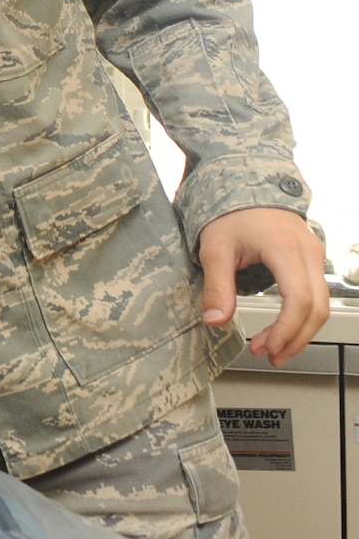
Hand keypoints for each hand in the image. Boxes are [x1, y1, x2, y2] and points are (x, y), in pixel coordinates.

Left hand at [199, 206, 327, 366]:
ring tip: (272, 349)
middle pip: (318, 308)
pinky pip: (317, 295)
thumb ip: (216, 286)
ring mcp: (315, 255)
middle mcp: (309, 252)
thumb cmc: (230, 212)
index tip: (265, 347)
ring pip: (323, 305)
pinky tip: (282, 329)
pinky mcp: (312, 260)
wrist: (245, 183)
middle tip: (268, 355)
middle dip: (295, 338)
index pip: (299, 300)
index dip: (285, 330)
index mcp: (286, 248)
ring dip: (300, 332)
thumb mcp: (214, 248)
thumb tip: (215, 321)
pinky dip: (302, 317)